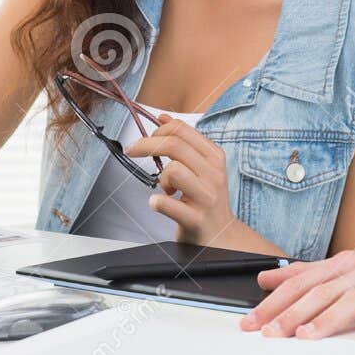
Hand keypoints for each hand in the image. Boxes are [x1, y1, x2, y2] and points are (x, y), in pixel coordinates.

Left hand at [124, 115, 237, 246]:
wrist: (221, 236)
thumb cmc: (205, 199)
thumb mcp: (201, 167)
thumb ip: (184, 142)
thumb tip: (163, 118)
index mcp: (214, 157)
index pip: (182, 130)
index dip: (157, 131)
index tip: (143, 140)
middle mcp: (213, 174)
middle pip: (175, 146)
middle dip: (146, 145)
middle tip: (133, 152)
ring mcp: (206, 198)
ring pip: (174, 171)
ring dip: (161, 177)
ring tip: (166, 188)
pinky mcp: (196, 220)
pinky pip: (169, 204)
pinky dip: (157, 202)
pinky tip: (157, 203)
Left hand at [240, 236, 354, 339]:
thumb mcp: (349, 267)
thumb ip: (309, 274)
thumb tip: (267, 279)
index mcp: (347, 264)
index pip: (304, 282)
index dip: (276, 302)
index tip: (252, 322)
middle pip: (325, 290)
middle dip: (293, 312)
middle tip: (269, 333)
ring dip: (330, 317)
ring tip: (308, 335)